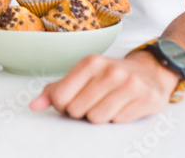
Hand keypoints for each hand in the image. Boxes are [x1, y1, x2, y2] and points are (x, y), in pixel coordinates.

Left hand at [29, 52, 179, 123]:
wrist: (150, 71)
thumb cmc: (110, 75)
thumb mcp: (82, 75)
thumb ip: (55, 90)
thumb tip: (33, 106)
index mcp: (90, 62)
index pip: (60, 97)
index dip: (62, 105)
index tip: (71, 99)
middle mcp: (110, 71)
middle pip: (77, 111)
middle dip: (82, 111)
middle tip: (93, 100)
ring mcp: (130, 85)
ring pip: (97, 119)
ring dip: (100, 116)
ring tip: (108, 102)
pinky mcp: (146, 99)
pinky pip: (118, 122)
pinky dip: (118, 117)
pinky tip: (124, 105)